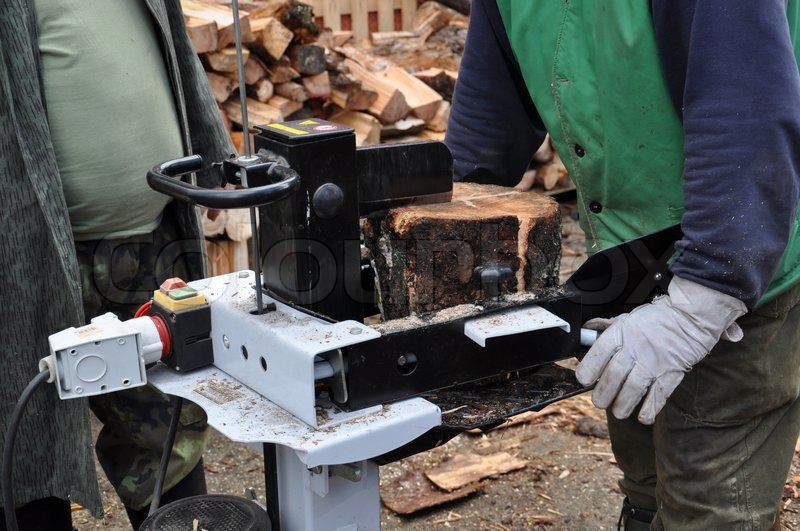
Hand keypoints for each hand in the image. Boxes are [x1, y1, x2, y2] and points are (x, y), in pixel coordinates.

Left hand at [575, 276, 746, 423]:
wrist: (690, 317)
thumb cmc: (657, 318)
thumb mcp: (628, 317)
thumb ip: (607, 327)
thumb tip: (587, 329)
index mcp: (622, 333)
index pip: (599, 352)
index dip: (589, 369)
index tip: (583, 380)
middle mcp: (636, 348)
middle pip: (614, 375)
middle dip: (603, 393)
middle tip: (599, 402)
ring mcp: (654, 362)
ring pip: (633, 388)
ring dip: (623, 404)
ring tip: (618, 412)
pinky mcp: (671, 373)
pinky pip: (659, 394)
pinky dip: (650, 409)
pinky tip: (643, 417)